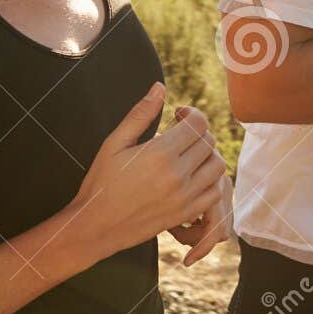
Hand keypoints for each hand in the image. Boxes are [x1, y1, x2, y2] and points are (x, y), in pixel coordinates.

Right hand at [64, 83, 226, 265]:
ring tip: (186, 154)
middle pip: (209, 141)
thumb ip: (140, 114)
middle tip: (178, 134)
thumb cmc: (101, 182)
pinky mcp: (186, 213)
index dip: (191, 113)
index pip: (198, 122)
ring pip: (217, 165)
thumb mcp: (114, 143)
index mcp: (160, 153)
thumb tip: (159, 87)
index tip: (177, 115)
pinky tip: (191, 176)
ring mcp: (185, 196)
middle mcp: (178, 175)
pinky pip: (215, 191)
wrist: (95, 226)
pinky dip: (209, 180)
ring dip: (206, 155)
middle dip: (196, 132)